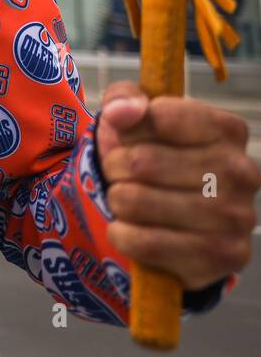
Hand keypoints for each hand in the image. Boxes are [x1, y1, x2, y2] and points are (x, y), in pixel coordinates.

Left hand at [96, 80, 259, 290]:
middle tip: (122, 177)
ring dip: (117, 202)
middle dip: (115, 169)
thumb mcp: (133, 119)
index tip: (132, 140)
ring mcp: (236, 218)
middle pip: (140, 162)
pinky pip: (142, 242)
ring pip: (136, 202)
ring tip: (129, 202)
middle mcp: (242, 172)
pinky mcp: (221, 257)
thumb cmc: (151, 159)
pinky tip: (133, 230)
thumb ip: (124, 99)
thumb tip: (123, 112)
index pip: (159, 116)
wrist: (167, 223)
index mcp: (227, 130)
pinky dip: (122, 235)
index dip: (129, 130)